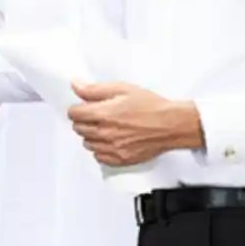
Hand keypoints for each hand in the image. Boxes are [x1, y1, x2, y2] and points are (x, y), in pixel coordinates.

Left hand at [67, 81, 203, 166]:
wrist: (171, 125)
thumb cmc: (150, 106)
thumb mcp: (122, 89)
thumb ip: (94, 89)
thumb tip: (76, 85)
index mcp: (103, 114)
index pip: (73, 114)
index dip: (77, 108)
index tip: (84, 107)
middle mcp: (104, 133)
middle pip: (78, 129)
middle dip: (84, 120)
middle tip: (96, 115)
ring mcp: (112, 149)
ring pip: (87, 143)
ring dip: (91, 135)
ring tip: (105, 127)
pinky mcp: (120, 159)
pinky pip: (99, 157)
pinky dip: (101, 149)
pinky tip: (110, 141)